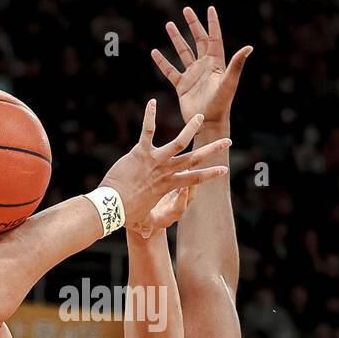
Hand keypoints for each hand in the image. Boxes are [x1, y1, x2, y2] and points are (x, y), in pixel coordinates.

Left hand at [100, 100, 229, 235]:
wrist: (111, 207)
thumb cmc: (125, 215)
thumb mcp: (141, 221)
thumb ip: (146, 226)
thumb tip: (148, 235)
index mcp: (169, 186)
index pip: (196, 178)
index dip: (211, 175)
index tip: (224, 170)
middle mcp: (166, 172)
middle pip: (195, 159)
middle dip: (212, 150)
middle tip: (227, 141)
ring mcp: (155, 161)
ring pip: (179, 142)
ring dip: (191, 128)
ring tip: (199, 116)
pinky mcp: (140, 152)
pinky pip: (148, 130)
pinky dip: (150, 116)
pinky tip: (152, 102)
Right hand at [152, 5, 252, 125]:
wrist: (208, 123)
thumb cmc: (221, 104)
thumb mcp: (229, 82)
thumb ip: (236, 64)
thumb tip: (249, 47)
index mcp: (216, 63)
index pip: (214, 38)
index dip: (212, 23)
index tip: (209, 8)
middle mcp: (204, 66)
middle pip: (198, 40)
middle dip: (193, 25)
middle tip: (186, 10)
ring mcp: (193, 75)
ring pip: (183, 52)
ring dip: (176, 39)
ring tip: (169, 24)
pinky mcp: (182, 86)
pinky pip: (170, 71)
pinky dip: (162, 62)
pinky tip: (155, 52)